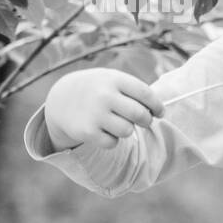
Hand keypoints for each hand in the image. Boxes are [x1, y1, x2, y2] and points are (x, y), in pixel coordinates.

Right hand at [45, 68, 162, 150]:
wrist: (61, 99)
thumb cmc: (97, 90)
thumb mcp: (112, 80)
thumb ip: (135, 91)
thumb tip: (159, 110)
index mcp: (114, 79)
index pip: (145, 94)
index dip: (157, 106)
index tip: (160, 113)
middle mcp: (104, 95)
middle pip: (139, 114)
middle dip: (146, 120)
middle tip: (144, 121)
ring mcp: (95, 114)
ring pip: (127, 130)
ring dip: (127, 129)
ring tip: (117, 122)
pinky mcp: (87, 132)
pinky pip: (113, 143)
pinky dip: (112, 140)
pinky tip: (103, 130)